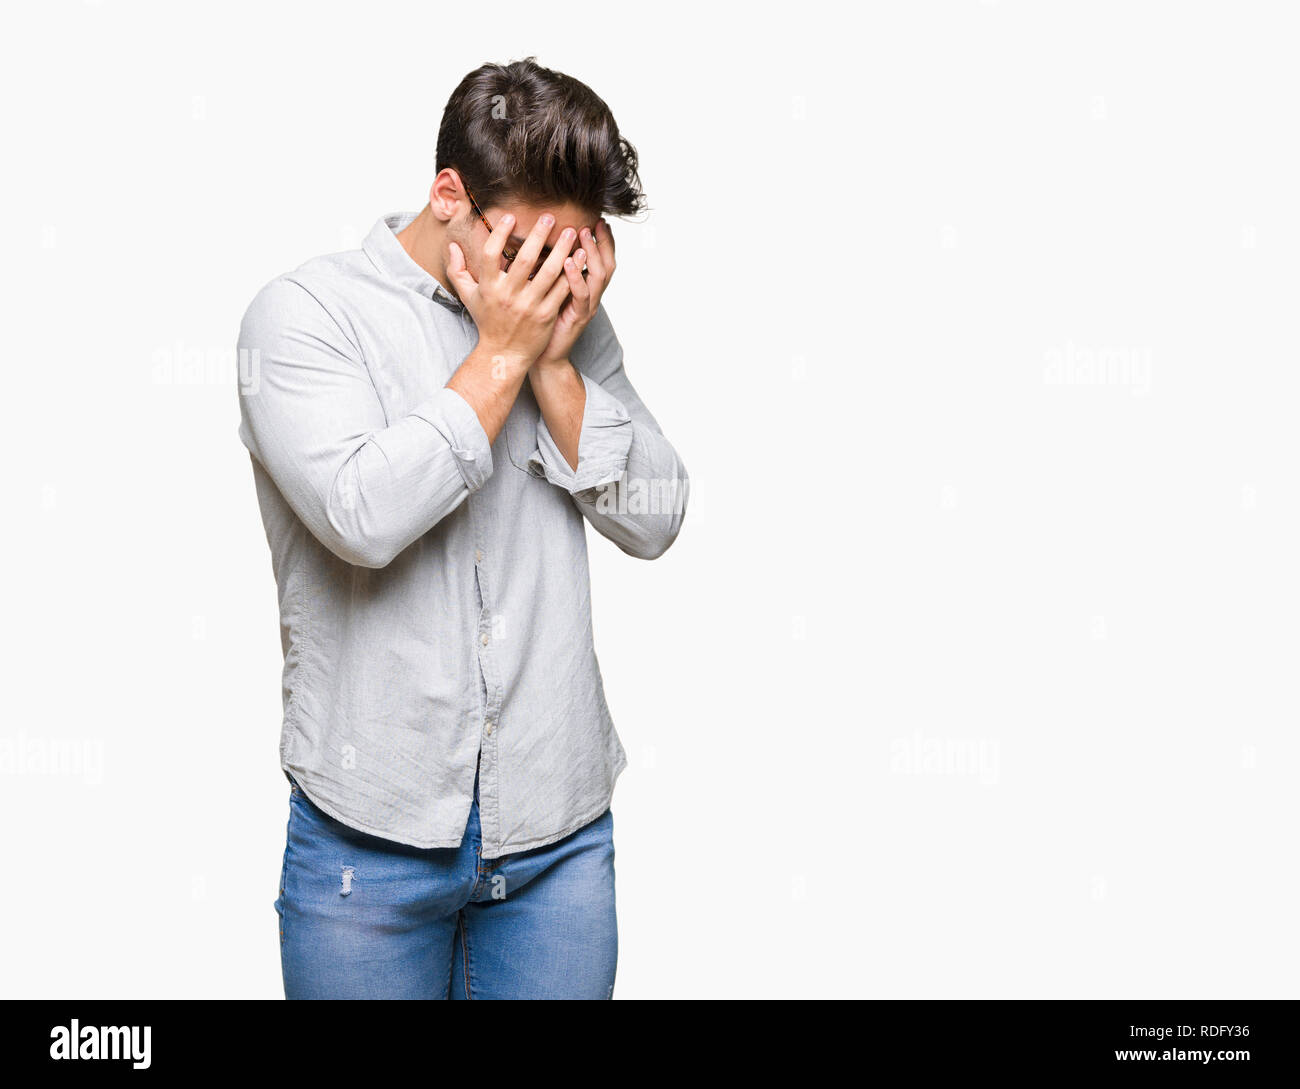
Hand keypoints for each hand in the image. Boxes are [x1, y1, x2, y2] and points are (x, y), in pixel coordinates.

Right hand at [446, 212, 578, 369]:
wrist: (504, 355)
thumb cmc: (488, 322)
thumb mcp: (469, 297)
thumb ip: (458, 270)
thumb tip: (452, 245)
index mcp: (489, 287)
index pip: (491, 254)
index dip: (499, 233)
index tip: (510, 217)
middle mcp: (508, 296)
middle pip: (524, 259)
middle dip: (538, 235)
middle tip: (549, 217)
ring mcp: (528, 306)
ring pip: (548, 273)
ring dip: (561, 250)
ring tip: (571, 232)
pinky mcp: (546, 316)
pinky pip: (561, 290)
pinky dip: (571, 273)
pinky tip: (580, 258)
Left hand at [536, 218, 615, 365]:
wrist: (544, 355)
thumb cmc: (543, 321)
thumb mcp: (549, 290)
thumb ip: (551, 268)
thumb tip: (541, 242)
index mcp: (586, 288)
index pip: (601, 259)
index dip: (602, 241)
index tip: (596, 220)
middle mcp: (592, 296)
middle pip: (606, 265)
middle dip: (602, 242)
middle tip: (593, 223)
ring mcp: (587, 307)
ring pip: (597, 278)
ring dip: (590, 254)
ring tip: (582, 235)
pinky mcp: (577, 318)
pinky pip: (581, 296)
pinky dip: (576, 278)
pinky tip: (566, 262)